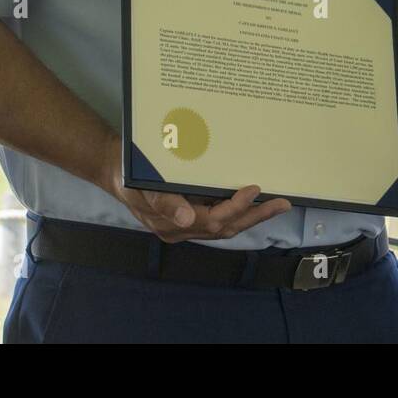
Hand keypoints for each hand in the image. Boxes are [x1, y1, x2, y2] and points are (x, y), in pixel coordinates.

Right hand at [95, 130, 290, 242]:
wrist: (114, 169)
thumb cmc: (128, 175)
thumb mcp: (141, 186)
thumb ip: (163, 203)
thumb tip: (186, 218)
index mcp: (172, 224)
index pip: (213, 220)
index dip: (236, 207)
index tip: (254, 189)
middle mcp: (183, 228)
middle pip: (226, 227)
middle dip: (255, 216)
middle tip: (283, 204)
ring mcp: (187, 223)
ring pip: (226, 226)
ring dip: (252, 216)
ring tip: (277, 204)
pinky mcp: (190, 214)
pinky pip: (220, 218)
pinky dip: (239, 211)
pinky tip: (255, 201)